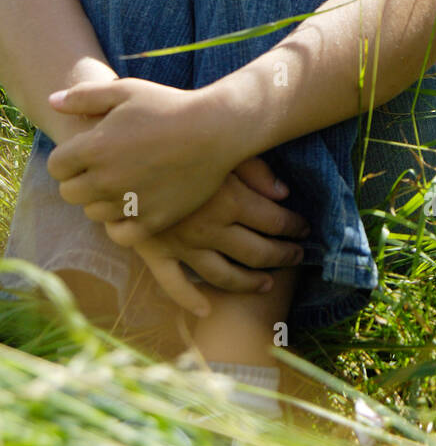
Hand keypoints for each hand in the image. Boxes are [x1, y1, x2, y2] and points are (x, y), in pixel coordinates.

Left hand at [45, 78, 243, 235]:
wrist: (216, 130)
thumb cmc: (170, 105)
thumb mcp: (125, 90)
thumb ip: (84, 95)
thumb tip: (51, 102)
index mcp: (94, 147)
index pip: (56, 167)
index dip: (69, 159)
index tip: (88, 152)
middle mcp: (106, 179)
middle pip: (70, 194)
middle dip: (81, 181)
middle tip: (104, 169)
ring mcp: (129, 202)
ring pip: (94, 213)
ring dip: (103, 201)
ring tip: (124, 184)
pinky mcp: (153, 220)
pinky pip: (120, 234)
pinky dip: (121, 224)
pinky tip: (133, 207)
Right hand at [115, 157, 310, 316]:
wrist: (120, 146)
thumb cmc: (174, 137)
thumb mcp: (221, 146)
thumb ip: (255, 170)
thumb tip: (284, 195)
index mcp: (230, 200)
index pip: (275, 221)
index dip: (294, 227)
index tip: (305, 229)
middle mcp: (209, 228)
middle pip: (257, 252)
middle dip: (282, 256)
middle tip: (297, 256)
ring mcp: (181, 244)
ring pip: (224, 275)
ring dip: (249, 282)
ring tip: (266, 283)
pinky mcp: (154, 251)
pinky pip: (174, 284)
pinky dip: (190, 300)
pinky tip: (206, 308)